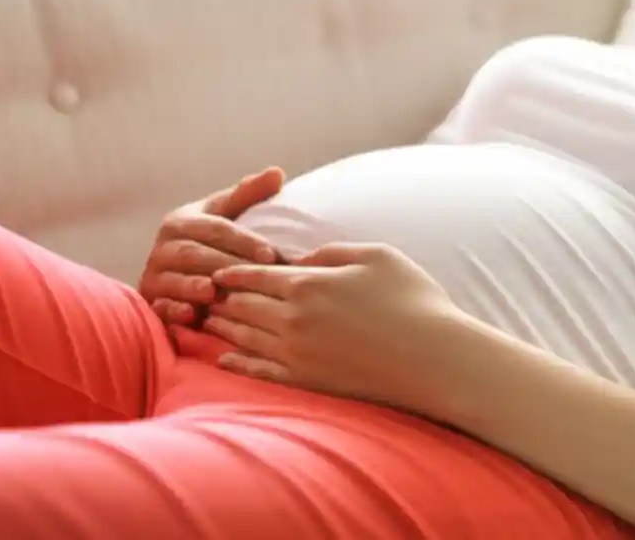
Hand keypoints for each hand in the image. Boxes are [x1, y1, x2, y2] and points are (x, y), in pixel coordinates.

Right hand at [138, 166, 285, 327]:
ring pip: (175, 279)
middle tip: (252, 277)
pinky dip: (174, 310)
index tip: (271, 254)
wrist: (175, 277)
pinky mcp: (151, 303)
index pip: (216, 227)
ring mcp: (154, 275)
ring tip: (215, 292)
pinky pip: (160, 306)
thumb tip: (277, 172)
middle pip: (195, 254)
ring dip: (194, 286)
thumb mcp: (224, 216)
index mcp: (182, 221)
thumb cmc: (209, 244)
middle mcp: (164, 247)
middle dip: (225, 265)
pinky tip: (191, 315)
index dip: (244, 240)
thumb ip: (248, 195)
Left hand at [205, 242, 471, 414]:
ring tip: (205, 319)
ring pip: (244, 337)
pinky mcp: (306, 382)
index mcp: (308, 284)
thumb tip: (300, 261)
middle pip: (241, 305)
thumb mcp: (375, 256)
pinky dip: (237, 363)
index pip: (254, 274)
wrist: (433, 358)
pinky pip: (258, 372)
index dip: (232, 269)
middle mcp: (293, 320)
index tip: (217, 267)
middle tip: (201, 292)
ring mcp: (296, 354)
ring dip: (221, 326)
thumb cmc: (412, 300)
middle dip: (219, 297)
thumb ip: (330, 253)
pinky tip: (225, 358)